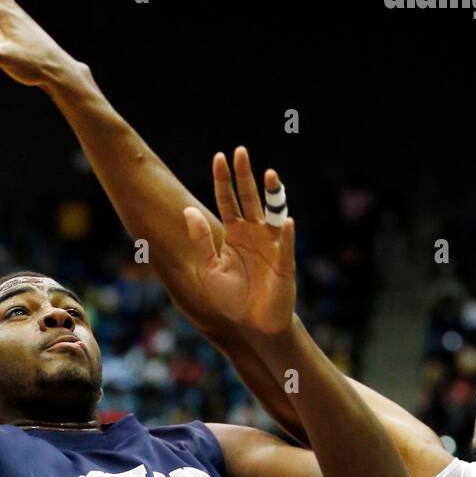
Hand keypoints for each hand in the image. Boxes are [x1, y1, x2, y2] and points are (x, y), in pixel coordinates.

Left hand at [183, 149, 296, 338]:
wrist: (253, 325)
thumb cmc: (232, 298)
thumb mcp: (209, 268)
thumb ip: (201, 240)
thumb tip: (187, 210)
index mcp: (234, 233)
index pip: (227, 200)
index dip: (223, 180)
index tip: (219, 157)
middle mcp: (254, 233)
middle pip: (248, 198)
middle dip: (245, 176)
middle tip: (240, 151)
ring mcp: (271, 245)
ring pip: (273, 214)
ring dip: (273, 194)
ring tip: (270, 174)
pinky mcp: (284, 263)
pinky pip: (286, 246)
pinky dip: (287, 235)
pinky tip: (287, 220)